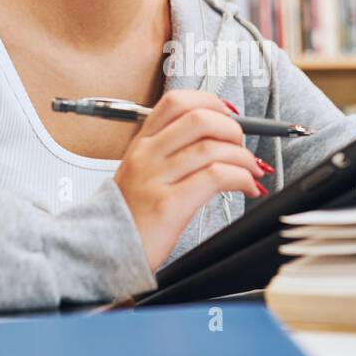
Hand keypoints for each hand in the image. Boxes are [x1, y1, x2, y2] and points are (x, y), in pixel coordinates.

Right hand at [113, 90, 273, 270]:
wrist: (104, 253)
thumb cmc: (130, 217)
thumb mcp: (142, 174)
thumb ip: (172, 154)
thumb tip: (218, 142)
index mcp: (141, 144)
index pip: (176, 102)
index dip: (210, 102)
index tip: (230, 115)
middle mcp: (147, 155)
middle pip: (200, 118)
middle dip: (233, 129)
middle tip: (241, 148)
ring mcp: (156, 178)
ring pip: (212, 147)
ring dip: (244, 157)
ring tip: (251, 171)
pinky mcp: (169, 205)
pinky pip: (215, 177)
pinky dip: (242, 178)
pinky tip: (248, 187)